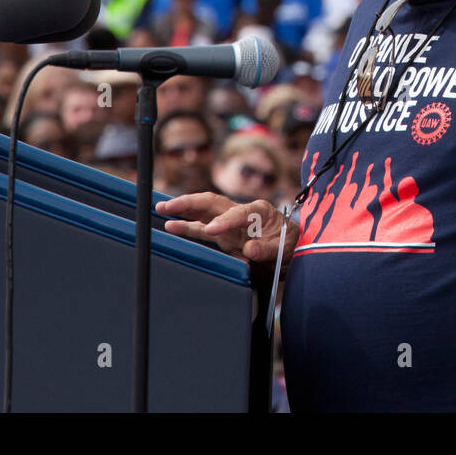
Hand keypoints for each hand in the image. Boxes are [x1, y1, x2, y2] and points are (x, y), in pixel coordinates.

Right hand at [156, 192, 297, 263]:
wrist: (294, 252)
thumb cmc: (291, 246)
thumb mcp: (285, 249)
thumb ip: (267, 248)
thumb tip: (249, 248)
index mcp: (258, 210)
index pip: (236, 213)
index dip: (223, 221)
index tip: (211, 230)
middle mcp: (241, 213)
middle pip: (212, 202)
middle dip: (189, 203)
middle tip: (168, 205)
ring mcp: (231, 224)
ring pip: (203, 213)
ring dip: (183, 210)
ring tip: (161, 210)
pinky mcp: (226, 235)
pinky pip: (204, 228)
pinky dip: (188, 226)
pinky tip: (172, 226)